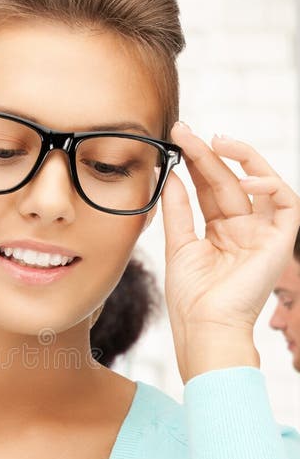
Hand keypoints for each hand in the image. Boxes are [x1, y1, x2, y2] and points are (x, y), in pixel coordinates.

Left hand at [162, 122, 299, 381]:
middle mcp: (243, 230)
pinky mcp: (281, 242)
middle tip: (186, 131)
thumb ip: (178, 209)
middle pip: (229, 182)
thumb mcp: (177, 245)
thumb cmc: (190, 298)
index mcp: (219, 233)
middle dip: (208, 154)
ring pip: (259, 184)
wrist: (204, 327)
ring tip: (216, 141)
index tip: (176, 138)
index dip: (196, 163)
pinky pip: (287, 203)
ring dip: (241, 158)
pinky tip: (244, 178)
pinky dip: (270, 184)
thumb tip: (172, 174)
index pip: (209, 189)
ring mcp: (263, 234)